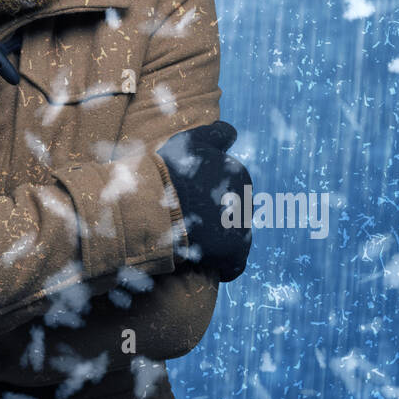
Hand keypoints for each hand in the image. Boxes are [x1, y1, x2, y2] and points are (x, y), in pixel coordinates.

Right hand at [156, 120, 252, 281]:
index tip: (193, 198)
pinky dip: (223, 266)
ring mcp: (241, 224)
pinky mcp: (233, 250)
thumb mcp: (189, 141)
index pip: (232, 185)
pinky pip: (234, 264)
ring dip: (217, 241)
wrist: (153, 204)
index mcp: (237, 171)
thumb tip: (232, 132)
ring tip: (191, 241)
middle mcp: (245, 196)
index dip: (213, 192)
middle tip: (186, 220)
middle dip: (216, 216)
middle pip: (233, 211)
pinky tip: (205, 263)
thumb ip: (215, 134)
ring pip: (234, 236)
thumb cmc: (167, 170)